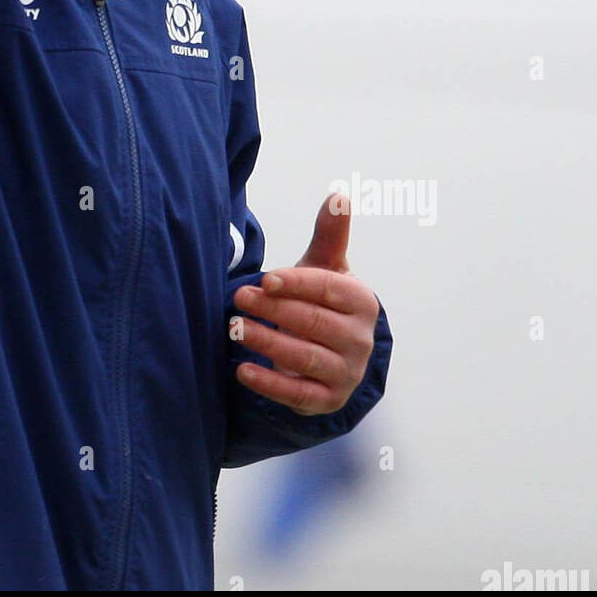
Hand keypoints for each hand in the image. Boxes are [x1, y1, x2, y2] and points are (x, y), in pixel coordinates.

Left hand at [229, 192, 380, 415]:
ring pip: (304, 358)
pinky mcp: (326, 400)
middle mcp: (360, 340)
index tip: (265, 279)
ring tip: (234, 329)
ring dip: (267, 343)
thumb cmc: (323, 300)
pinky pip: (297, 395)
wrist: (333, 352)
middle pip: (313, 323)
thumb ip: (330, 234)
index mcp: (362, 302)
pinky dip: (269, 383)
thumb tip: (338, 195)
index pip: (329, 290)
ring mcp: (345, 373)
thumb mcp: (327, 267)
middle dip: (274, 310)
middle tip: (239, 297)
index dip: (297, 284)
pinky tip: (241, 369)